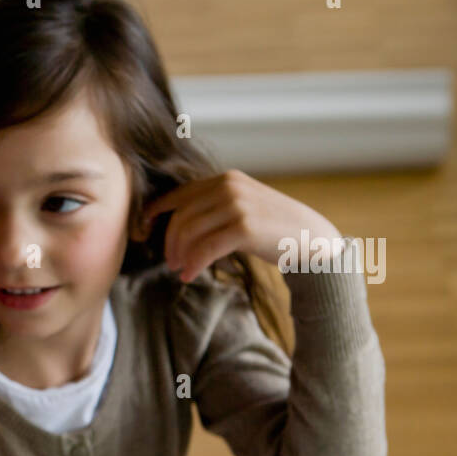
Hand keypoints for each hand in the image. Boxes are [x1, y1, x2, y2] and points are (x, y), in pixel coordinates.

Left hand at [141, 169, 341, 282]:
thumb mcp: (242, 207)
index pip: (180, 194)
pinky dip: (193, 264)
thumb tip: (177, 224)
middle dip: (169, 240)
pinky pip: (205, 248)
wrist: (312, 238)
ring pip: (189, 232)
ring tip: (180, 269)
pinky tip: (188, 275)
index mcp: (225, 179)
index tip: (144, 229)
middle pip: (180, 215)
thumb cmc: (273, 228)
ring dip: (179, 254)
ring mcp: (237, 205)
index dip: (156, 212)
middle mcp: (229, 187)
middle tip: (168, 261)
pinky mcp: (244, 227)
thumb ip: (214, 207)